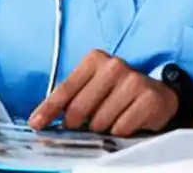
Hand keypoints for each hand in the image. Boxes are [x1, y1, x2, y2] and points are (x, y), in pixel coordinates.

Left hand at [28, 49, 177, 136]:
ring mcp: (132, 80)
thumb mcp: (92, 87)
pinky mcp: (147, 98)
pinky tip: (125, 121)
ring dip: (101, 128)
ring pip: (100, 121)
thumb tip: (42, 120)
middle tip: (84, 126)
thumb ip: (70, 99)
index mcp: (94, 59)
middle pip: (79, 109)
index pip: (65, 89)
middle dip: (77, 124)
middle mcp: (114, 65)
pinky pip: (120, 128)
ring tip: (111, 119)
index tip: (36, 124)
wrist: (156, 94)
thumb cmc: (117, 92)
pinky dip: (118, 132)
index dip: (49, 109)